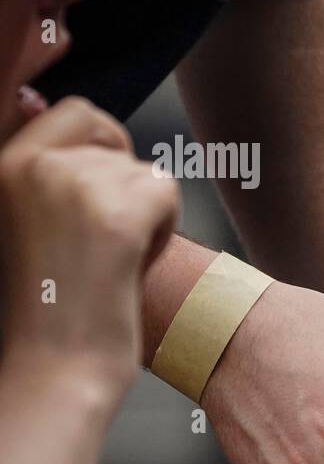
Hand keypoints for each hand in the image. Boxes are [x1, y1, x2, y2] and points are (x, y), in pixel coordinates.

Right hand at [0, 97, 177, 395]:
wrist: (55, 367)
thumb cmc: (50, 301)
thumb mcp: (29, 216)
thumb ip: (43, 164)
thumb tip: (34, 96)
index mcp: (1, 162)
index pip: (73, 110)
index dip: (102, 148)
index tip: (96, 202)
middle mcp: (25, 163)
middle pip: (112, 132)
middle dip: (123, 179)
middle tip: (100, 238)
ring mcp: (68, 185)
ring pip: (145, 170)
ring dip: (142, 214)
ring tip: (105, 260)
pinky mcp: (114, 216)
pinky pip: (166, 192)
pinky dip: (161, 230)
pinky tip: (127, 266)